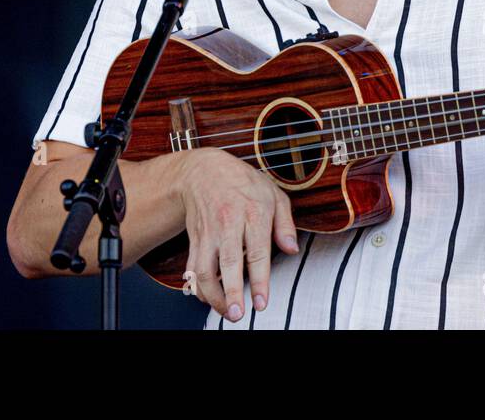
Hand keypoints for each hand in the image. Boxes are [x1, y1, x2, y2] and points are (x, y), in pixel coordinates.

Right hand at [172, 148, 297, 321]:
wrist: (204, 170)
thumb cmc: (244, 183)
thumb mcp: (274, 194)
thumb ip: (285, 223)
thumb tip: (291, 249)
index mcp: (253, 212)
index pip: (257, 251)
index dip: (260, 280)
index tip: (262, 303)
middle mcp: (229, 223)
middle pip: (229, 262)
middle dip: (232, 291)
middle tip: (238, 314)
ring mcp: (209, 232)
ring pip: (205, 268)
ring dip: (212, 295)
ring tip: (226, 312)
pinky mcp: (195, 238)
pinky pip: (193, 268)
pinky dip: (198, 287)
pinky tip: (209, 299)